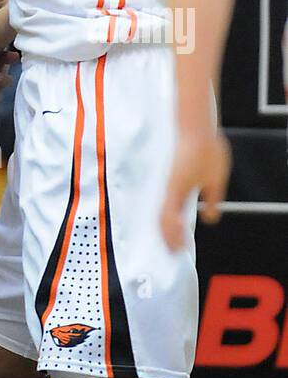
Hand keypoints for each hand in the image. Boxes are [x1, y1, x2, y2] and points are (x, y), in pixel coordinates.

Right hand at [160, 127, 231, 252]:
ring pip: (161, 209)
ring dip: (166, 226)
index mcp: (177, 189)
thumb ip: (213, 200)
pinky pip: (166, 200)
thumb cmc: (207, 150)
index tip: (182, 248)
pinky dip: (168, 214)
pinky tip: (175, 218)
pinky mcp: (170, 177)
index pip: (170, 218)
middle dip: (167, 235)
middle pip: (162, 217)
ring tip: (174, 238)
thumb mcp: (216, 178)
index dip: (174, 235)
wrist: (194, 127)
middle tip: (175, 250)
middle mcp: (169, 187)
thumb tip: (210, 219)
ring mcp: (168, 182)